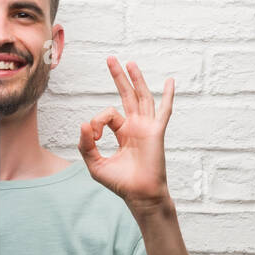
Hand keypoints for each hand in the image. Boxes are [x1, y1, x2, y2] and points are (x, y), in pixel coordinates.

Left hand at [77, 56, 174, 215]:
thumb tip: (84, 123)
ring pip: (142, 97)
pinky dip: (167, 96)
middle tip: (111, 59)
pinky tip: (170, 81)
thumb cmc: (121, 183)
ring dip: (136, 79)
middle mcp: (136, 127)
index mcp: (123, 133)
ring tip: (129, 62)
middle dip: (119, 77)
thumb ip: (86, 145)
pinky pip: (164, 111)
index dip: (96, 122)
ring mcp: (147, 127)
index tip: (93, 137)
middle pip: (127, 96)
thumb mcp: (95, 164)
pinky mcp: (156, 131)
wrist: (139, 195)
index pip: (107, 115)